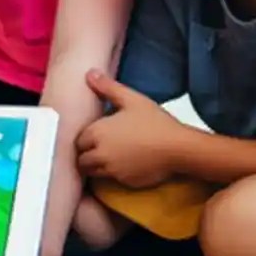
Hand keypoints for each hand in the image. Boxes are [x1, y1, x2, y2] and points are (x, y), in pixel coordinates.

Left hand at [75, 70, 185, 188]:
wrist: (178, 147)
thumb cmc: (155, 121)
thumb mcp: (131, 99)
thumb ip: (108, 87)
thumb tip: (90, 73)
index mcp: (97, 133)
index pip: (78, 141)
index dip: (84, 138)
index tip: (93, 136)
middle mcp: (100, 154)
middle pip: (81, 160)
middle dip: (86, 155)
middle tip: (99, 148)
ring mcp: (112, 171)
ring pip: (93, 172)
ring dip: (97, 166)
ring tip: (109, 157)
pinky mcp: (124, 182)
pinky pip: (111, 180)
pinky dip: (114, 174)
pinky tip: (125, 164)